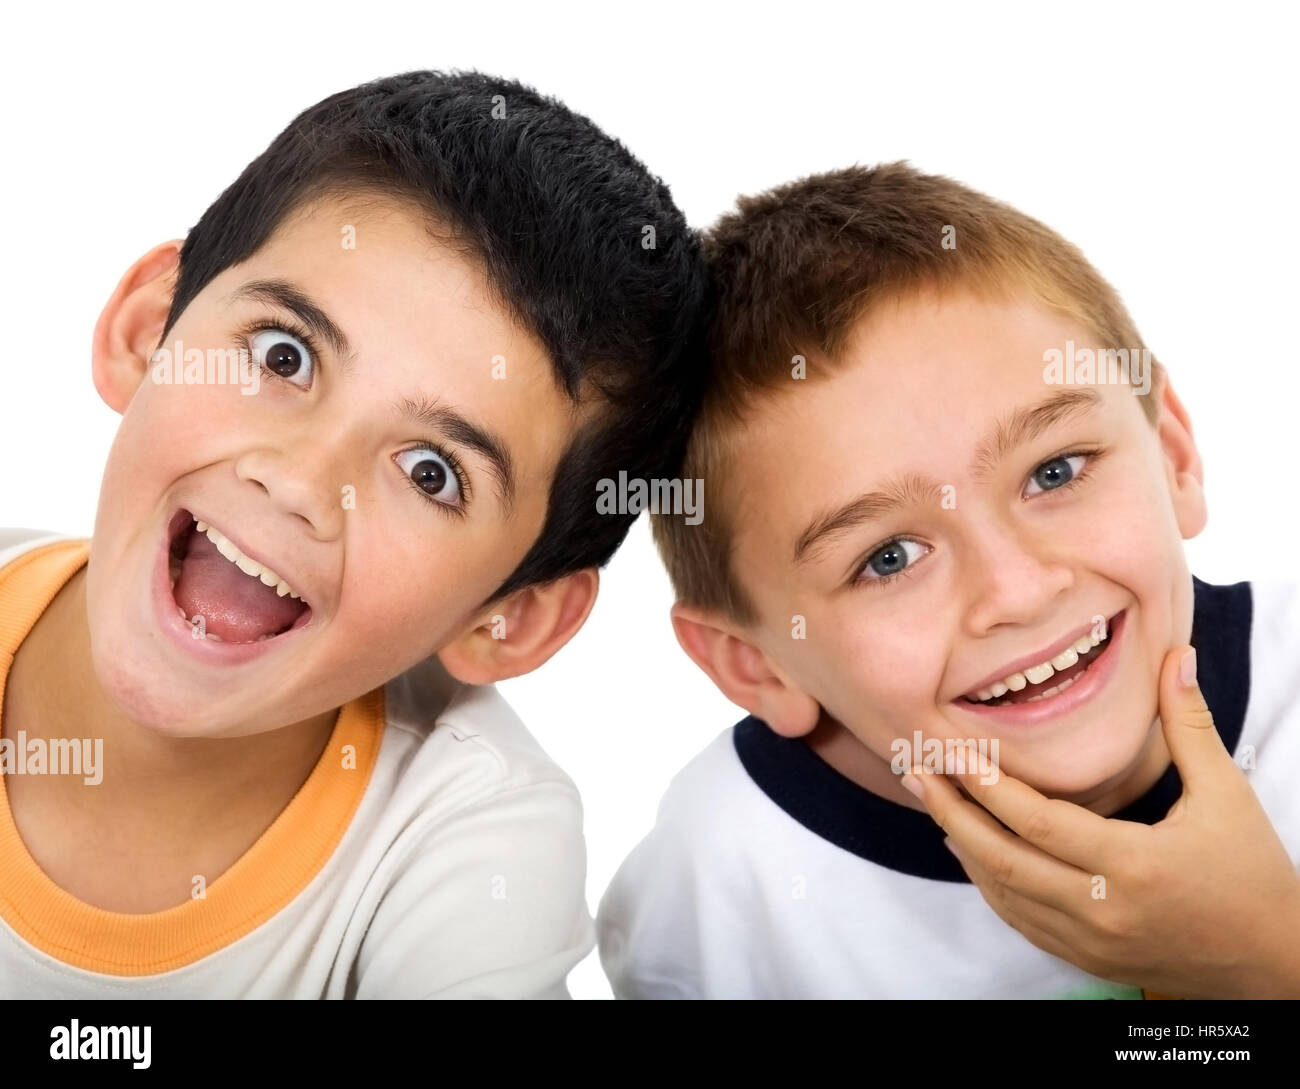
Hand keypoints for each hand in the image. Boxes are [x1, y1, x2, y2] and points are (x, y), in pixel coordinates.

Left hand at [905, 645, 1299, 997]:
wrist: (1273, 962)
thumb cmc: (1252, 875)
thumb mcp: (1226, 795)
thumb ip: (1190, 725)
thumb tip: (1178, 655)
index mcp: (1135, 865)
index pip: (1038, 823)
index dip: (987, 786)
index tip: (950, 751)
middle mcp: (1104, 909)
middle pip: (1002, 860)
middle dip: (952, 812)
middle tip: (915, 773)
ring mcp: (1090, 940)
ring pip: (1003, 893)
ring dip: (963, 845)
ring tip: (933, 800)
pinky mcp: (1086, 957)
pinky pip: (1019, 920)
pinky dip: (988, 882)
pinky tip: (970, 849)